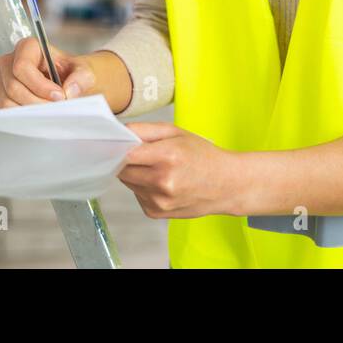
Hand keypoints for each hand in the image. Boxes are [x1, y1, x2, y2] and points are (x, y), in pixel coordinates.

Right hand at [0, 37, 96, 109]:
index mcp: (28, 48)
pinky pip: (1, 111)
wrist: (68, 83)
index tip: (59, 96)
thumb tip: (70, 90)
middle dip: (36, 102)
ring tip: (48, 113)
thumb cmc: (72, 73)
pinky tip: (36, 117)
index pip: (22, 67)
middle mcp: (10, 62)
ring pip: (6, 102)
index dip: (39, 85)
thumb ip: (82, 77)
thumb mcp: (85, 71)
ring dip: (28, 112)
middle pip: (13, 87)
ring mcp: (2, 80)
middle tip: (55, 109)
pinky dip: (18, 118)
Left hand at [118, 122, 242, 217]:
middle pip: (122, 169)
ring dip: (135, 174)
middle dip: (126, 160)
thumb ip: (145, 130)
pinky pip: (136, 195)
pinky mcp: (156, 212)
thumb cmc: (203, 156)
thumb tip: (118, 132)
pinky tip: (161, 182)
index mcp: (167, 156)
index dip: (117, 147)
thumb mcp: (176, 133)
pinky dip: (143, 187)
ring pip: (127, 182)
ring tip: (157, 168)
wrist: (226, 185)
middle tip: (143, 154)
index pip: (125, 153)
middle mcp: (161, 181)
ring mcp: (158, 200)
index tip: (116, 143)